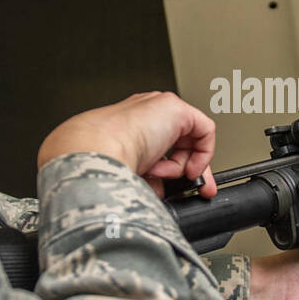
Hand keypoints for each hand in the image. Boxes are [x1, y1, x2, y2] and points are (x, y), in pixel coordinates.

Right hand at [37, 91, 217, 197]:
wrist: (93, 150)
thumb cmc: (98, 163)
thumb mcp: (127, 174)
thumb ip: (145, 178)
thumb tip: (156, 192)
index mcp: (129, 128)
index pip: (161, 146)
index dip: (175, 171)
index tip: (181, 189)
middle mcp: (144, 116)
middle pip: (180, 143)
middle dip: (190, 171)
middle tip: (197, 190)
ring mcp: (158, 108)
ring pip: (189, 141)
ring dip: (180, 167)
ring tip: (160, 176)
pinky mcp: (175, 107)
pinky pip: (205, 130)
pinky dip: (202, 153)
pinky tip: (187, 168)